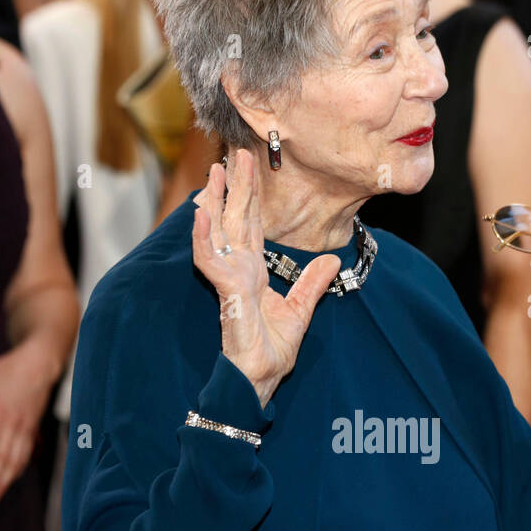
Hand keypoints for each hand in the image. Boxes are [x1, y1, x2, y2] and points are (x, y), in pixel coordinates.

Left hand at [0, 340, 50, 503]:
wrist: (38, 365)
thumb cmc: (6, 369)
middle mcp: (13, 421)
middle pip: (3, 455)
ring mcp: (25, 427)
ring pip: (16, 459)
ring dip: (5, 481)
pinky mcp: (33, 430)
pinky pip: (25, 455)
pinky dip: (17, 471)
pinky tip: (9, 483)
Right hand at [192, 154, 340, 407]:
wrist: (260, 379)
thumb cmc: (270, 352)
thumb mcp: (300, 312)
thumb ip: (311, 285)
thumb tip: (330, 260)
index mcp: (253, 270)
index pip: (251, 225)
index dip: (250, 195)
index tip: (249, 165)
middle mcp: (238, 269)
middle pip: (234, 219)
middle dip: (234, 186)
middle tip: (233, 151)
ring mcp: (229, 278)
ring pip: (217, 232)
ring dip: (214, 201)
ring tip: (213, 173)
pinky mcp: (225, 292)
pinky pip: (209, 260)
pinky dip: (204, 237)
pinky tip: (201, 215)